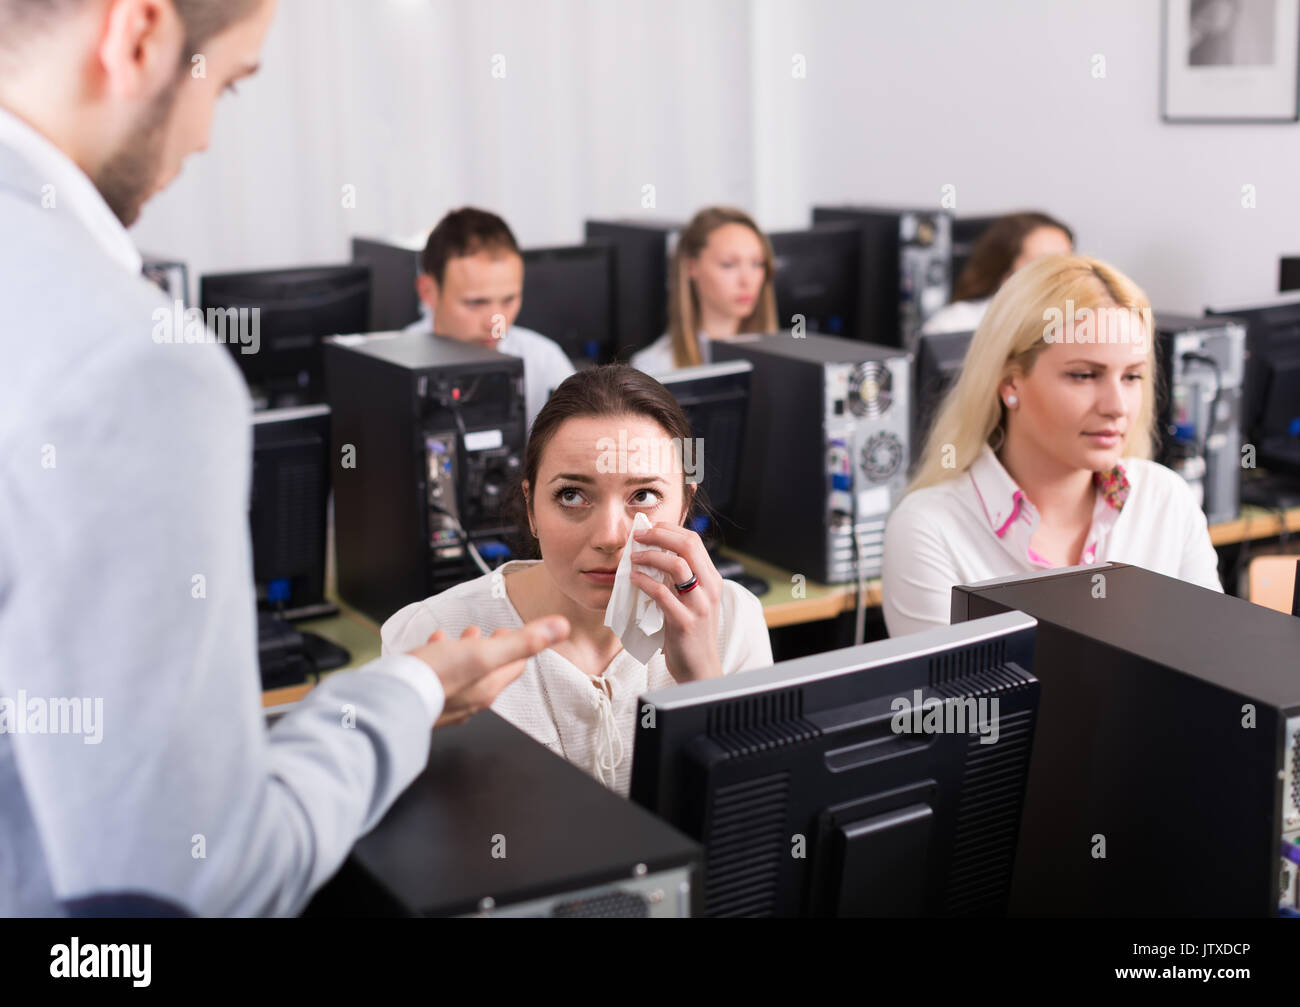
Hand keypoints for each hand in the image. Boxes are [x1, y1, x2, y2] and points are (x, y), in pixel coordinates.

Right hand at [408, 617, 568, 726]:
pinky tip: (432, 646)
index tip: (514, 632)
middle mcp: (470, 699)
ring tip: (464, 635)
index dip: (518, 647)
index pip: (513, 667)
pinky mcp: (425, 698)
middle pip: (488, 671)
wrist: (390, 699)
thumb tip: (560, 629)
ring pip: (462, 673)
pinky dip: (441, 657)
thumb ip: (523, 641)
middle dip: (491, 648)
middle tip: (489, 632)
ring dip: (466, 652)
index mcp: (488, 689)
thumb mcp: (484, 652)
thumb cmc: (436, 677)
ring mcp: (446, 701)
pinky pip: (438, 676)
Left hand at [627, 522, 722, 683]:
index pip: (694, 541)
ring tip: (632, 557)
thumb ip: (680, 580)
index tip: (649, 528)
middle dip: (659, 535)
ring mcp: (699, 606)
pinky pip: (662, 594)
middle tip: (637, 535)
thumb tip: (655, 554)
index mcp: (712, 580)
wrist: (699, 669)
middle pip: (687, 546)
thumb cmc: (690, 634)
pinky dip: (644, 581)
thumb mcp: (691, 601)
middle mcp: (710, 589)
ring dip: (651, 556)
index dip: (669, 530)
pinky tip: (633, 579)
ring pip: (677, 566)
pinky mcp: (685, 622)